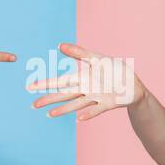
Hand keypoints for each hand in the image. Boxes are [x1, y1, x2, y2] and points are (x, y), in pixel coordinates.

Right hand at [26, 42, 144, 120]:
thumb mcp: (97, 58)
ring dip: (63, 109)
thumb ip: (79, 53)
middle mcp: (86, 90)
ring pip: (76, 104)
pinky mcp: (108, 103)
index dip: (46, 84)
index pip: (60, 81)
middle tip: (33, 104)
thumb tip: (59, 45)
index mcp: (82, 78)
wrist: (133, 85)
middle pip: (64, 95)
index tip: (30, 87)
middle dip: (49, 99)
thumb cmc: (114, 70)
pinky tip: (79, 119)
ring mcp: (96, 98)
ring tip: (50, 114)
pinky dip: (89, 114)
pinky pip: (97, 110)